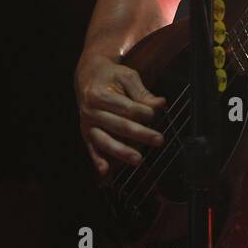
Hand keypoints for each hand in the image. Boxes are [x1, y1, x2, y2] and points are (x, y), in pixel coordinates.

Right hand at [75, 55, 166, 174]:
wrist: (88, 76)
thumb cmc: (111, 77)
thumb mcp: (128, 77)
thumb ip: (143, 93)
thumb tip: (160, 104)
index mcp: (100, 95)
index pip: (126, 108)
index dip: (142, 112)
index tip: (154, 113)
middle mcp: (91, 111)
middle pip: (119, 125)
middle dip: (140, 134)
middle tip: (159, 140)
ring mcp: (87, 124)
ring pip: (105, 140)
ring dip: (122, 151)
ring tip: (138, 159)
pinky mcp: (86, 134)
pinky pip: (92, 149)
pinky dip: (97, 160)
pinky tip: (105, 171)